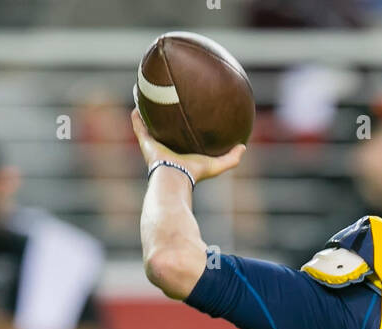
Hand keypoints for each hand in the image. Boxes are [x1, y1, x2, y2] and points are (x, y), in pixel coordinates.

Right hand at [130, 107, 244, 183]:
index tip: (186, 117)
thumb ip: (231, 158)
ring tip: (148, 98)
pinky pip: (139, 126)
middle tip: (168, 104)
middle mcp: (167, 149)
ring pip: (151, 127)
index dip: (183, 130)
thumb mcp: (216, 165)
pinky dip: (137, 116)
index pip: (182, 140)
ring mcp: (154, 146)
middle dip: (166, 120)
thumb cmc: (194, 173)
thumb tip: (244, 147)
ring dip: (149, 114)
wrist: (175, 177)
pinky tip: (137, 101)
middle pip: (166, 131)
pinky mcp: (145, 143)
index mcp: (181, 153)